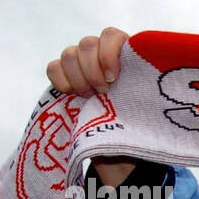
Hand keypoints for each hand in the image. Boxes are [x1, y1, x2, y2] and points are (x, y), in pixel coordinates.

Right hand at [47, 27, 136, 187]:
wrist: (122, 162)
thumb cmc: (139, 144)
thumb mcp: (143, 132)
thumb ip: (137, 121)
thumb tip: (136, 136)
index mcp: (128, 66)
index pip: (113, 37)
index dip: (109, 51)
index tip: (113, 78)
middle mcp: (106, 63)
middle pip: (88, 43)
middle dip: (91, 67)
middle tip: (102, 93)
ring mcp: (85, 71)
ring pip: (70, 53)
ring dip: (76, 76)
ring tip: (88, 98)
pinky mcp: (68, 83)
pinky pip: (54, 68)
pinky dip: (60, 80)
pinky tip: (72, 97)